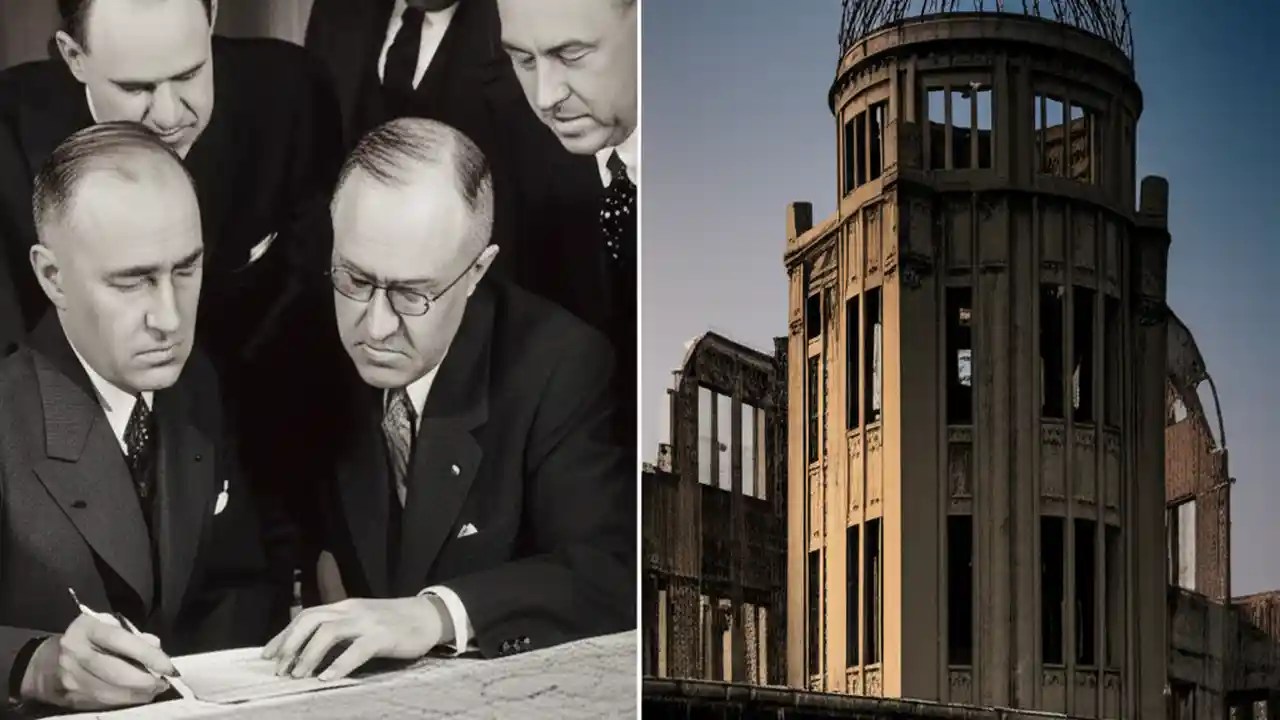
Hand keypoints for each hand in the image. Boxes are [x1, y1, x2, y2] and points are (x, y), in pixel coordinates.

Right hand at [22, 613, 176, 709]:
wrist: (44, 663)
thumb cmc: (85, 640)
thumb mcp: (105, 627)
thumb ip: (131, 636)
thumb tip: (156, 648)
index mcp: (87, 629)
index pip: (121, 641)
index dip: (148, 656)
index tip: (169, 667)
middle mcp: (76, 652)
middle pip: (117, 672)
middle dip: (145, 681)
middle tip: (164, 683)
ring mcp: (71, 677)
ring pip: (110, 692)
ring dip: (138, 695)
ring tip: (154, 691)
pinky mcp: (70, 697)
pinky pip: (102, 702)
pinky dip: (124, 701)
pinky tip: (136, 697)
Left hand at [261, 596, 449, 679]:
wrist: (429, 616)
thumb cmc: (394, 622)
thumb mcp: (361, 619)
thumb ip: (339, 627)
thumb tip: (308, 648)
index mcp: (344, 606)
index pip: (306, 616)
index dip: (284, 634)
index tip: (267, 655)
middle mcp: (351, 610)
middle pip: (311, 620)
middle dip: (290, 644)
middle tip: (279, 668)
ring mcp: (367, 622)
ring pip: (328, 632)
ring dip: (309, 655)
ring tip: (298, 675)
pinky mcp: (383, 636)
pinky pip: (357, 650)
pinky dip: (339, 665)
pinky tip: (327, 678)